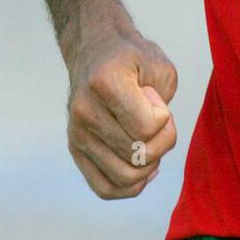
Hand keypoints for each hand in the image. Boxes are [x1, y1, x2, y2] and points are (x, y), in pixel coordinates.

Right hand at [66, 27, 177, 199]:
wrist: (96, 51)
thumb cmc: (133, 59)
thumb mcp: (160, 68)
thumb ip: (164, 104)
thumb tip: (148, 146)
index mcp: (106, 82)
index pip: (147, 127)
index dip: (164, 118)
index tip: (155, 98)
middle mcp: (85, 110)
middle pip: (138, 156)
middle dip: (163, 142)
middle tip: (159, 121)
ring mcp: (77, 134)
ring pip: (124, 178)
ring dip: (150, 165)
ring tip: (151, 142)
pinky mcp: (76, 150)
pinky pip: (105, 189)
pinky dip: (131, 187)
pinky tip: (144, 167)